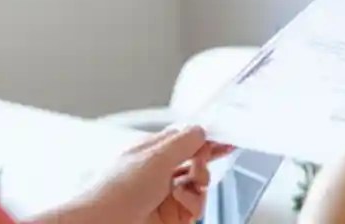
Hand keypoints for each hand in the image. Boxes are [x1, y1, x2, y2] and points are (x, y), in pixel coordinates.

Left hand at [70, 126, 227, 223]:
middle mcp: (160, 172)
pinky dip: (192, 202)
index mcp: (153, 151)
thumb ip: (182, 141)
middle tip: (199, 165)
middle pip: (196, 162)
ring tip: (185, 187)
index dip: (206, 139)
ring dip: (198, 184)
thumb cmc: (118, 190)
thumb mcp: (155, 157)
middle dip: (203, 162)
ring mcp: (166, 195)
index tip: (226, 140)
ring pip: (200, 186)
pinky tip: (179, 201)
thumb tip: (201, 129)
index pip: (186, 139)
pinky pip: (196, 206)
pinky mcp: (172, 217)